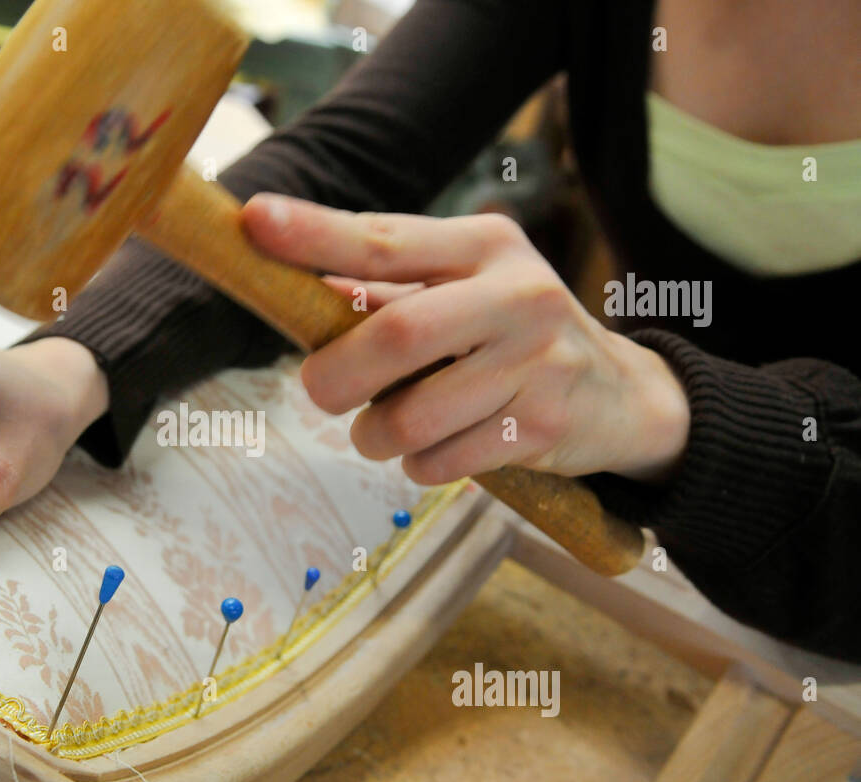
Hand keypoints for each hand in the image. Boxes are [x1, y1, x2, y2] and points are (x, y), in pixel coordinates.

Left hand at [240, 195, 690, 484]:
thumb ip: (387, 291)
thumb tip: (297, 290)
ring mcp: (537, 360)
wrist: (623, 395)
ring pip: (411, 416)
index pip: (383, 240)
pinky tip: (437, 448)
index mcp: (484, 244)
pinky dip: (417, 465)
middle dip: (334, 376)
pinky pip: (442, 461)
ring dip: (375, 434)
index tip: (254, 222)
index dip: (314, 235)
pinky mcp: (544, 424)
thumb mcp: (465, 290)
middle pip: (393, 334)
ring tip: (386, 428)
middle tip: (319, 392)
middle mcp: (518, 292)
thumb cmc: (513, 335)